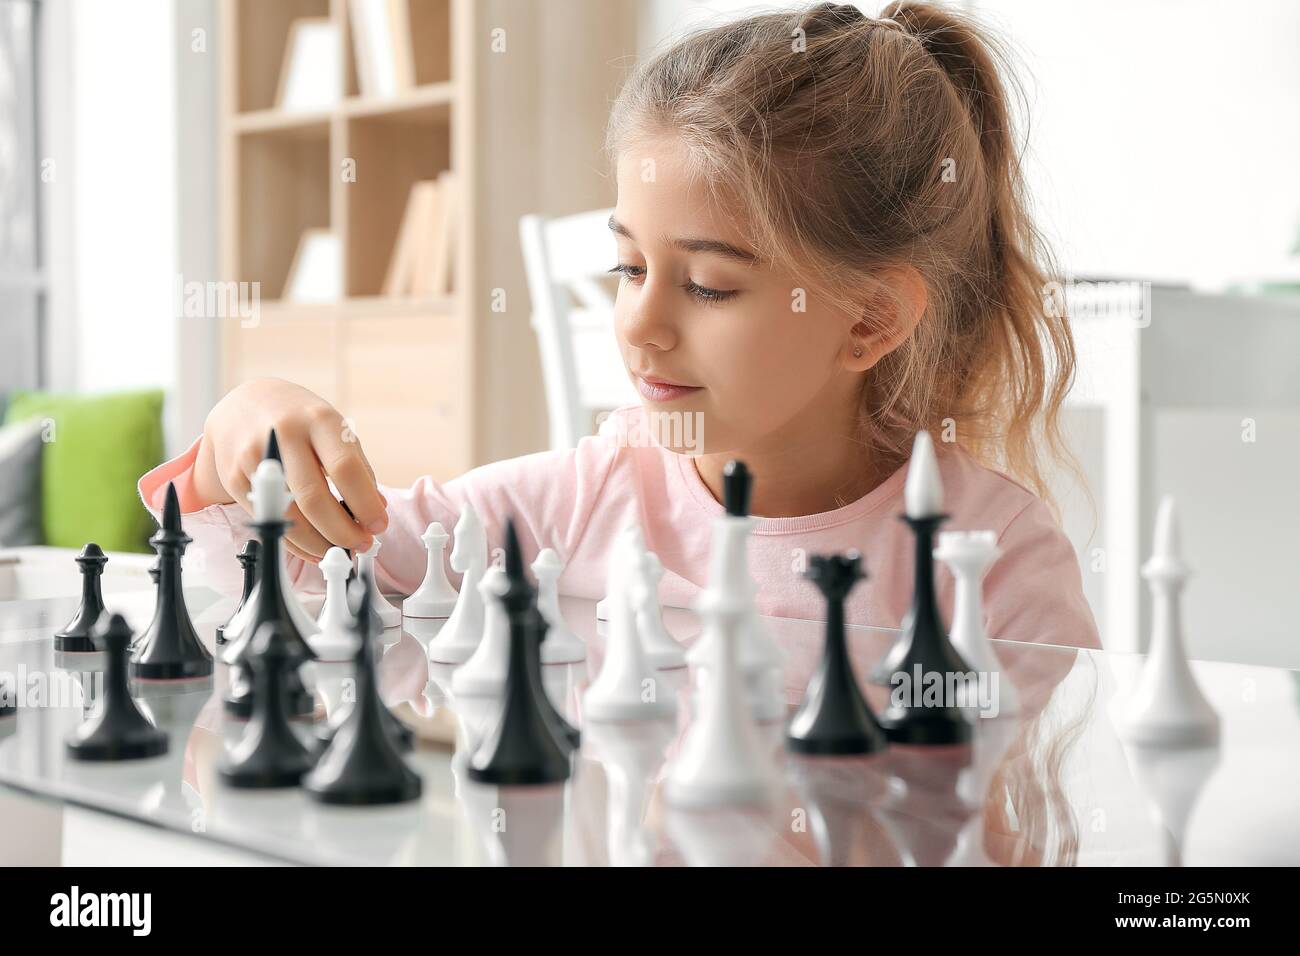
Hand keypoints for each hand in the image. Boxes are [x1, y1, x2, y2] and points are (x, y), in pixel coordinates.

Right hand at [194, 378, 387, 561]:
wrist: (244, 404)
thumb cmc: (300, 421)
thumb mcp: (334, 430)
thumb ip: (357, 468)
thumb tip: (376, 509)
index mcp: (318, 419)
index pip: (345, 468)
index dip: (366, 504)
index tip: (379, 526)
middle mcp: (283, 435)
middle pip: (314, 498)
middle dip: (343, 532)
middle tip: (361, 544)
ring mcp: (254, 457)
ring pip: (288, 516)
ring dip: (319, 543)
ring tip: (339, 549)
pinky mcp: (235, 478)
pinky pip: (268, 521)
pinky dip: (295, 542)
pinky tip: (314, 546)